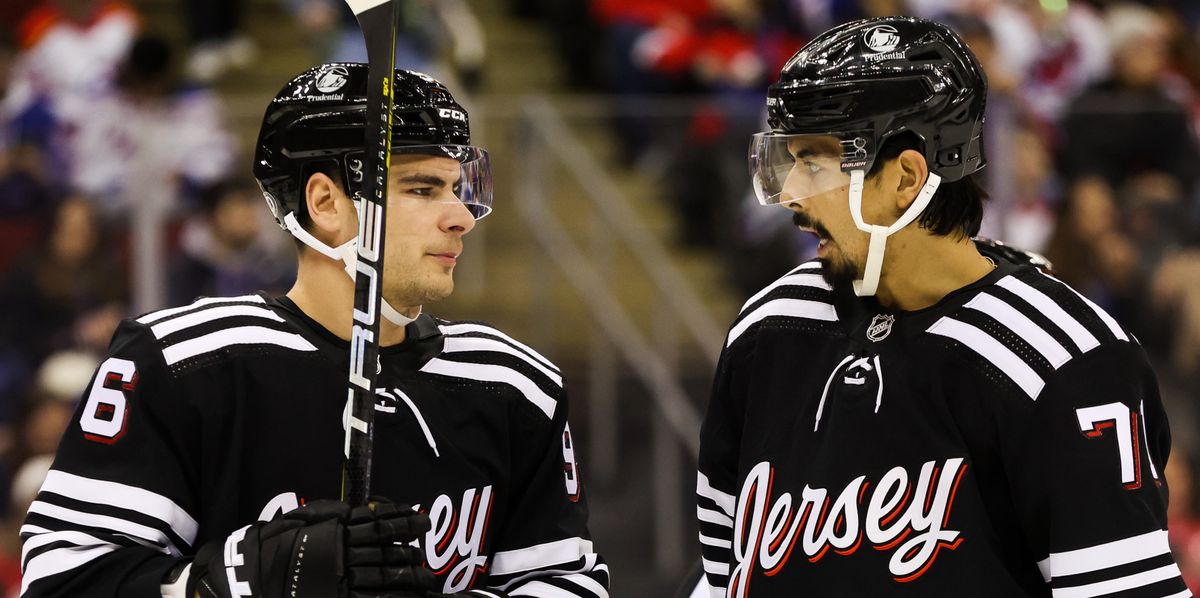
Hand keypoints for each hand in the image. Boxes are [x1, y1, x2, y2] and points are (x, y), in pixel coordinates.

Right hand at [189, 499, 434, 597]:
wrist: (242, 583)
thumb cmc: (268, 548)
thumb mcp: (296, 521)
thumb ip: (328, 515)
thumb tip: (359, 509)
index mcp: (333, 532)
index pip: (378, 523)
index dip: (403, 522)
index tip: (420, 521)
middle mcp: (340, 555)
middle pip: (386, 551)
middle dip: (409, 554)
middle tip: (423, 556)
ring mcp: (339, 582)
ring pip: (384, 578)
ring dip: (409, 579)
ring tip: (425, 581)